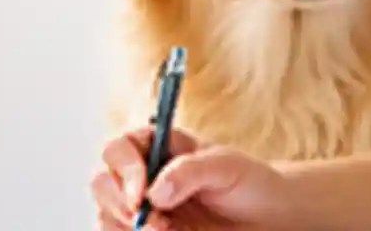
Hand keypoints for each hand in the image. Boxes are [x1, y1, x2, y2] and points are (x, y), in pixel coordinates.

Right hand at [91, 125, 292, 229]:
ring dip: (124, 226)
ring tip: (164, 230)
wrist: (268, 218)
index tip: (142, 193)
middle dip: (120, 202)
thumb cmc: (249, 182)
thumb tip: (155, 191)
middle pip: (102, 182)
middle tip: (151, 219)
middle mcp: (142, 175)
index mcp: (157, 147)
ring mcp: (143, 207)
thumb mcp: (226, 166)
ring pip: (106, 214)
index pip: (119, 147)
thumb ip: (190, 171)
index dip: (124, 168)